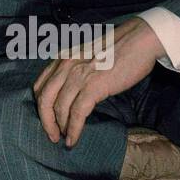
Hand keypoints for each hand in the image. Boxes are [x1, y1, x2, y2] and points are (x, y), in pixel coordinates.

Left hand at [32, 16, 165, 148]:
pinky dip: (73, 130)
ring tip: (64, 140)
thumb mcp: (87, 57)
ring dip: (60, 128)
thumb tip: (73, 93)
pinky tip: (73, 139)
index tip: (47, 119)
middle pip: (44, 99)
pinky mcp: (93, 86)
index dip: (41, 107)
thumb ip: (75, 70)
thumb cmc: (118, 49)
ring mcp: (78, 75)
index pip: (40, 86)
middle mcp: (65, 65)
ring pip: (59, 108)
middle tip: (52, 136)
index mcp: (62, 58)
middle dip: (46, 121)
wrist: (139, 39)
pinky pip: (77, 113)